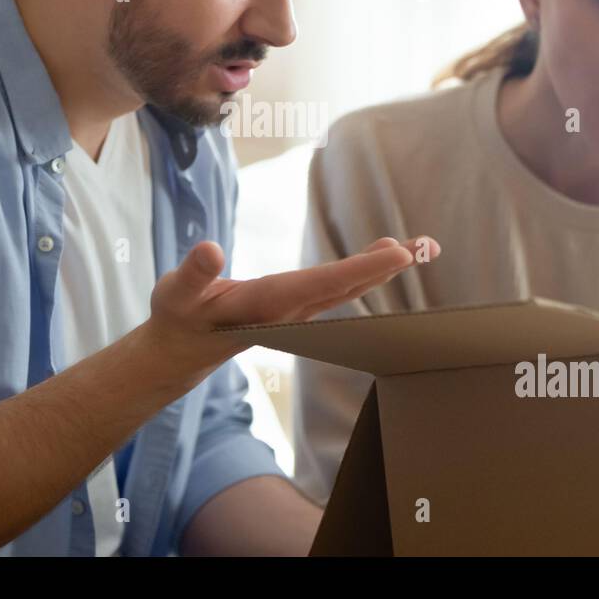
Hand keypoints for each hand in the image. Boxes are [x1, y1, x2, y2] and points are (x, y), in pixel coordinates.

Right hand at [142, 235, 440, 380]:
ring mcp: (295, 312)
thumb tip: (210, 250)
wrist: (182, 351)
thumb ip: (194, 274)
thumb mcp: (175, 293)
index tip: (397, 253)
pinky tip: (380, 260)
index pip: (322, 282)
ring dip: (379, 270)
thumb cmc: (178, 316)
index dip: (360, 267)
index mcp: (266, 304)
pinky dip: (362, 272)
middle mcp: (289, 311)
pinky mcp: (294, 308)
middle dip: (383, 268)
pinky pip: (337, 288)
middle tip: (423, 247)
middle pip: (346, 288)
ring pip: (346, 290)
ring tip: (413, 248)